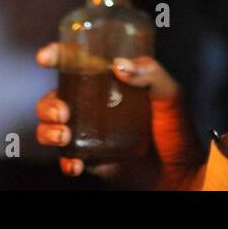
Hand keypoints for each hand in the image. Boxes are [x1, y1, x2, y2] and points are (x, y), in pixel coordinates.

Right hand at [35, 43, 204, 189]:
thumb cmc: (178, 130)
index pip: (78, 63)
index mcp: (110, 83)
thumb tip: (119, 64)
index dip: (58, 55)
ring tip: (64, 134)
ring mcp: (91, 133)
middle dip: (48, 103)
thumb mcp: (170, 95)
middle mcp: (96, 105)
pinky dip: (64, 160)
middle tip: (62, 112)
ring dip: (48, 130)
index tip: (45, 57)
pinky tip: (75, 163)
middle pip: (55, 97)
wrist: (182, 173)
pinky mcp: (92, 159)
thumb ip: (151, 74)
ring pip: (52, 127)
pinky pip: (67, 158)